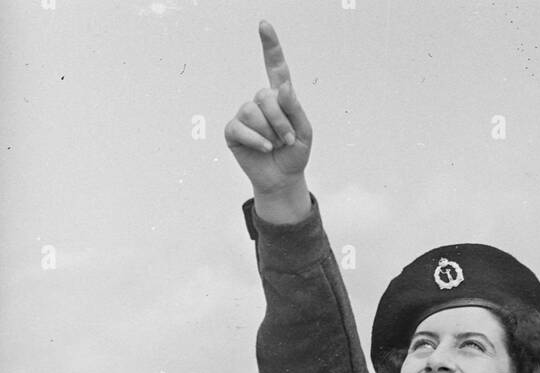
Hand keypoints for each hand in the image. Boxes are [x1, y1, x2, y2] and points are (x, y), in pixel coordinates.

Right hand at [224, 21, 312, 196]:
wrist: (283, 179)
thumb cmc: (295, 154)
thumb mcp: (304, 132)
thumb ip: (295, 108)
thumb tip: (283, 87)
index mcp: (280, 97)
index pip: (275, 67)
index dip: (270, 46)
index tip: (264, 25)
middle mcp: (260, 102)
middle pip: (265, 95)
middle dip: (281, 121)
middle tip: (287, 140)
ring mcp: (245, 115)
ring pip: (252, 111)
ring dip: (270, 132)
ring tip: (275, 145)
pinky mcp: (233, 131)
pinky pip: (241, 127)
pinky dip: (256, 140)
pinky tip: (265, 149)